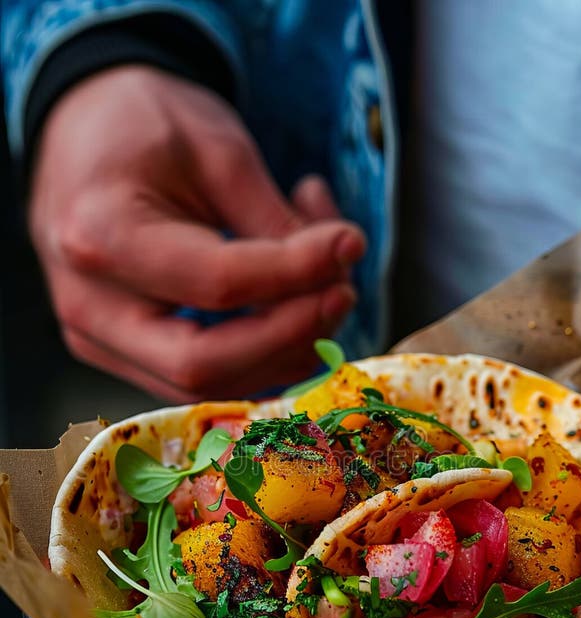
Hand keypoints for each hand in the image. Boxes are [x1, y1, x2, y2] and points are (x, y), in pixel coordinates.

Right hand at [29, 65, 365, 400]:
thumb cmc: (145, 125)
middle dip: (291, 336)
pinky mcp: (124, 354)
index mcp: (102, 235)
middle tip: (343, 289)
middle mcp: (90, 306)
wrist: (85, 132)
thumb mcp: (217, 149)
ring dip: (285, 345)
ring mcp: (101, 340)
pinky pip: (208, 376)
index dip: (296, 274)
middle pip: (205, 365)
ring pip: (212, 384)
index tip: (350, 243)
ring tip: (318, 274)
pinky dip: (262, 347)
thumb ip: (273, 221)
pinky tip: (288, 296)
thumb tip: (339, 269)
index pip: (217, 285)